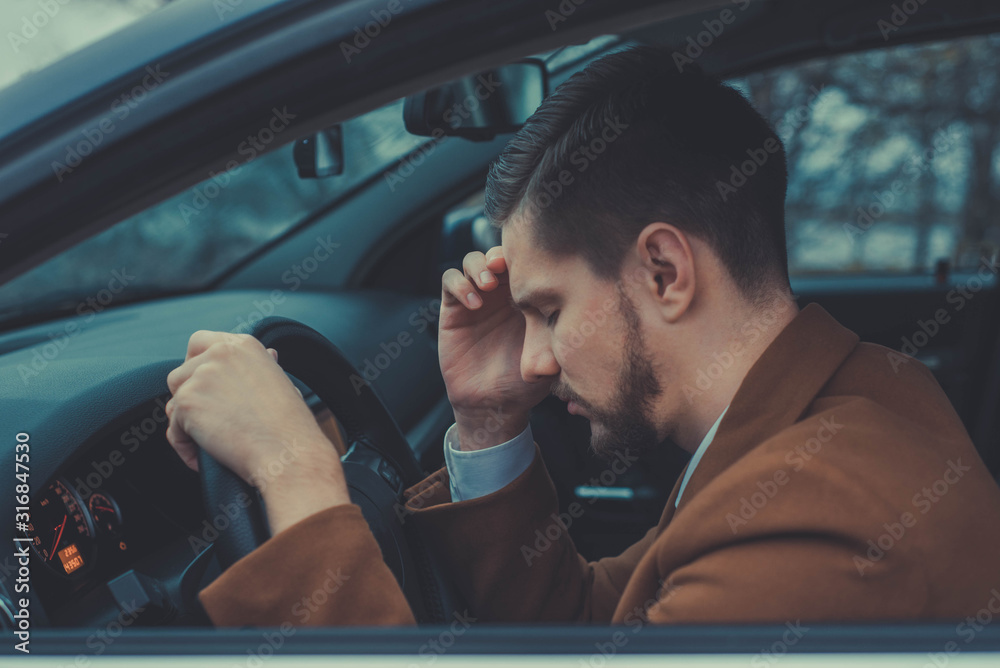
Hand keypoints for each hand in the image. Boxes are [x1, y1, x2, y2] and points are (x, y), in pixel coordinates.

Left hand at [165, 331, 349, 533]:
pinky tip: (204, 458)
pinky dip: (185, 447)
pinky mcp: (187, 401)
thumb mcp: (282, 383)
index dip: (195, 365)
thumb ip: (263, 367)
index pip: (199, 342)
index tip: (205, 388)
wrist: (287, 452)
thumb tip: (270, 354)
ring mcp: (201, 375)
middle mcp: (220, 353)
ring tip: (209, 443)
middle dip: (188, 398)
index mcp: (244, 345)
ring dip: (185, 424)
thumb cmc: (290, 425)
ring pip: (173, 401)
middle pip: (180, 373)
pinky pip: (173, 429)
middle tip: (208, 421)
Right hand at [439, 247, 552, 449]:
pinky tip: (473, 303)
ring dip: (478, 265)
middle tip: (504, 267)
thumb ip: (559, 332)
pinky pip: (450, 281)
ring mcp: (476, 300)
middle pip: (497, 253)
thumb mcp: (551, 355)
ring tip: (488, 284)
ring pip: (471, 261)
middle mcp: (501, 295)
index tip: (531, 266)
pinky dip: (459, 284)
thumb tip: (578, 311)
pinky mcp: (453, 310)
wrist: (494, 405)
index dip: (526, 257)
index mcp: (526, 299)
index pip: (524, 263)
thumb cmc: (525, 382)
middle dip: (500, 254)